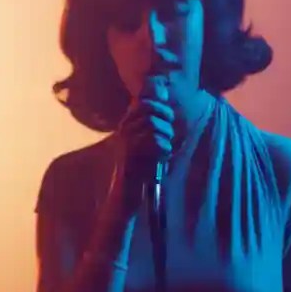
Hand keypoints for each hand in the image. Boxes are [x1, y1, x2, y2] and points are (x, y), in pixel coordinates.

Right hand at [109, 76, 173, 210]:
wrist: (124, 197)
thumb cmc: (138, 169)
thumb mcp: (144, 142)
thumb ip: (151, 120)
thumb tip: (163, 94)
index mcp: (125, 125)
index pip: (143, 102)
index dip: (160, 106)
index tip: (168, 118)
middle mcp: (122, 131)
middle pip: (150, 112)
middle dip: (165, 122)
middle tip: (168, 136)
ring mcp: (125, 143)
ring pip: (153, 126)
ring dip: (166, 137)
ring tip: (165, 150)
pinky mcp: (130, 156)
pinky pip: (155, 142)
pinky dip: (164, 150)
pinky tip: (162, 159)